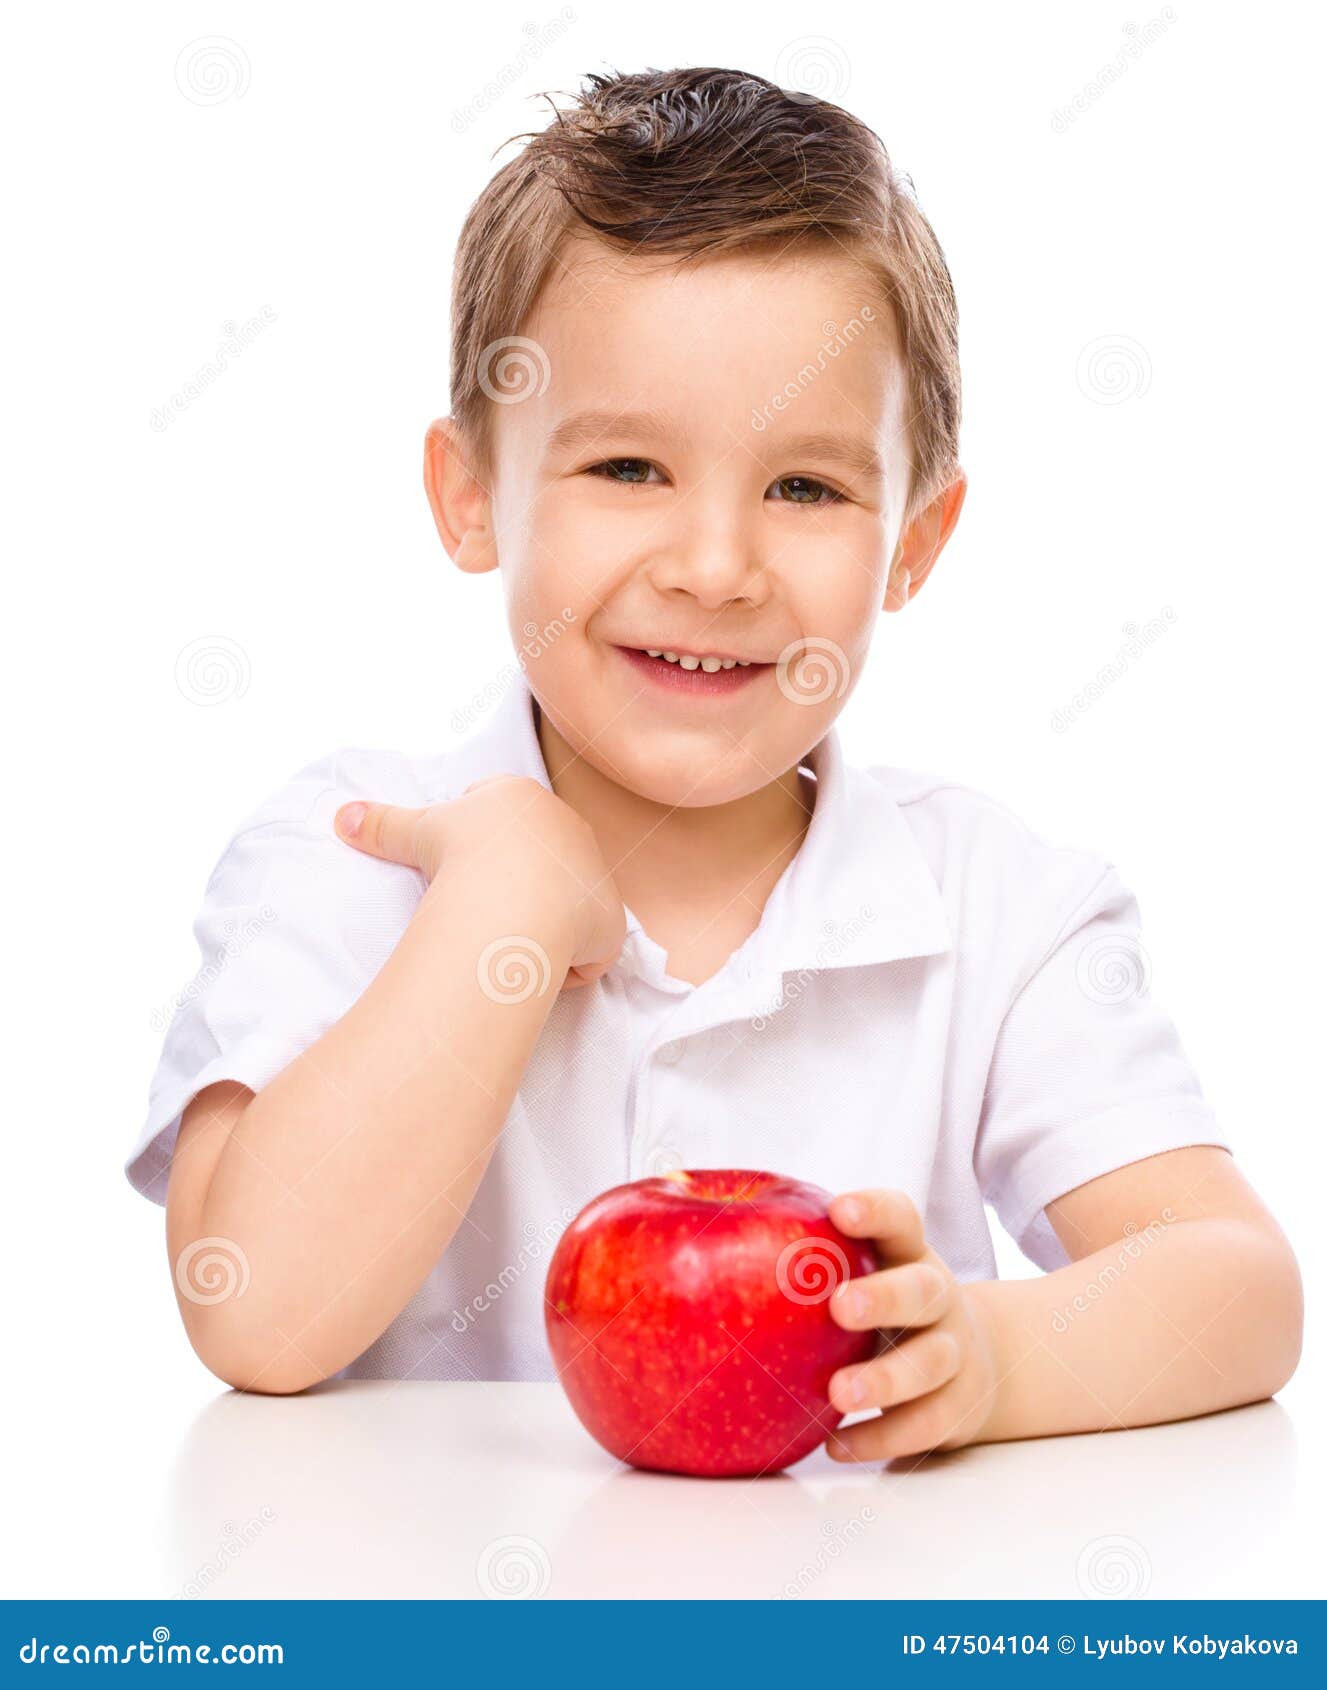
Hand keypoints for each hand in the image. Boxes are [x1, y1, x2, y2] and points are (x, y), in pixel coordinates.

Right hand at [334, 775, 625, 989]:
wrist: (509, 893)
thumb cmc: (463, 853)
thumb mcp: (416, 832)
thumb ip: (382, 824)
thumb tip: (340, 817)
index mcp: (523, 798)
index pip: (506, 812)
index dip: (483, 840)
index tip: (464, 863)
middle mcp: (569, 827)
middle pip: (544, 858)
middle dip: (520, 882)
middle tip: (486, 908)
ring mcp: (597, 873)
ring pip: (568, 903)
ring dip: (545, 923)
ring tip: (509, 941)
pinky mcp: (611, 920)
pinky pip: (587, 949)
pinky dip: (564, 962)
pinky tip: (533, 964)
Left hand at [823, 1189, 1000, 1460]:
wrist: (974, 1363)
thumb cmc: (888, 1308)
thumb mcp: (867, 1272)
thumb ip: (813, 1258)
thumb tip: (710, 1231)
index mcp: (909, 1255)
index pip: (900, 1220)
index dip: (875, 1211)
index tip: (839, 1211)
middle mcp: (938, 1298)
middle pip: (922, 1291)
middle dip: (883, 1297)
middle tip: (840, 1306)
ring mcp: (954, 1353)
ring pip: (930, 1363)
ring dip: (885, 1379)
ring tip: (838, 1392)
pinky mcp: (957, 1407)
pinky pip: (925, 1425)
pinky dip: (882, 1438)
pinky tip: (837, 1445)